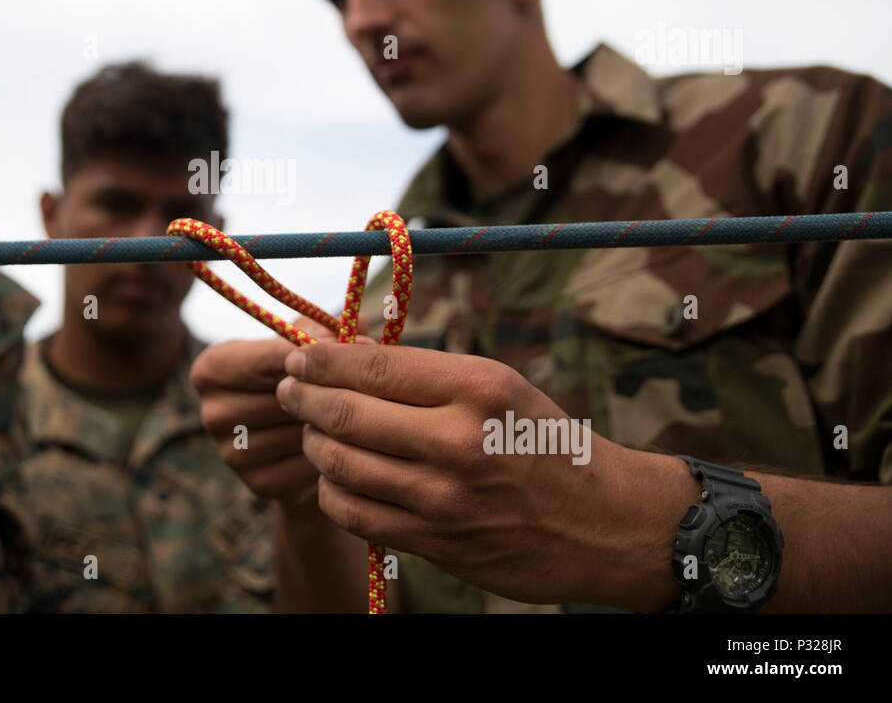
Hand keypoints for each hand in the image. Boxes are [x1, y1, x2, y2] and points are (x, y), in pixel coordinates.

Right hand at [191, 318, 366, 506]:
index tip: (356, 348)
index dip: (317, 353)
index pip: (268, 358)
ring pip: (298, 431)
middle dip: (330, 387)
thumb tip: (357, 327)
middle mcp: (212, 413)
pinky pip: (308, 464)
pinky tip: (347, 440)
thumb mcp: (304, 345)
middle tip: (370, 380)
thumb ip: (323, 330)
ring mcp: (231, 453)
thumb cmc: (299, 378)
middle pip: (283, 396)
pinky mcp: (258, 484)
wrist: (291, 441)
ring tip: (362, 409)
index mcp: (212, 368)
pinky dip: (333, 452)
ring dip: (334, 422)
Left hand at [277, 343, 688, 610]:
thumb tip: (348, 353)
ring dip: (314, 444)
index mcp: (477, 388)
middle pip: (345, 415)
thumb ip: (426, 375)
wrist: (605, 524)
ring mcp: (443, 498)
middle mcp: (458, 442)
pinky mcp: (435, 542)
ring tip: (314, 431)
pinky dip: (333, 490)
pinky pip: (355, 514)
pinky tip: (337, 476)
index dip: (321, 360)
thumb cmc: (545, 441)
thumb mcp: (500, 387)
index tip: (299, 355)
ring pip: (340, 466)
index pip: (373, 367)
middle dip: (303, 398)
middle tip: (290, 389)